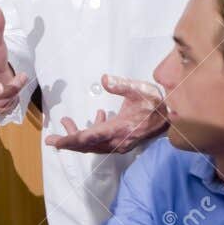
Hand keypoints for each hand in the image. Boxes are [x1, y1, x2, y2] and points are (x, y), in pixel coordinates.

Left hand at [44, 75, 168, 153]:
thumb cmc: (155, 104)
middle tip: (52, 139)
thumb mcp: (140, 90)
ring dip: (79, 136)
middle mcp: (117, 141)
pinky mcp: (122, 142)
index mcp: (119, 130)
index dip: (70, 140)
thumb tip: (104, 78)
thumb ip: (121, 85)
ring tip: (66, 122)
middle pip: (87, 146)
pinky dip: (94, 131)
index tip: (55, 141)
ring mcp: (120, 144)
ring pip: (93, 144)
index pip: (89, 138)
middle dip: (68, 142)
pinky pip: (102, 140)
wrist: (172, 118)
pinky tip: (98, 115)